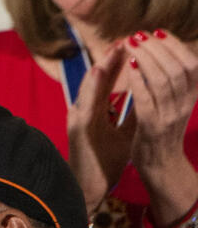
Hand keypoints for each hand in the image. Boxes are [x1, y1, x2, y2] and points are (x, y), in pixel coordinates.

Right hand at [66, 41, 134, 214]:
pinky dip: (91, 87)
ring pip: (89, 87)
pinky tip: (98, 72)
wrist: (89, 189)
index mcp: (98, 112)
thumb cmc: (105, 162)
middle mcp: (85, 112)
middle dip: (112, 58)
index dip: (122, 62)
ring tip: (113, 49)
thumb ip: (134, 112)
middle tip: (127, 38)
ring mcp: (79, 119)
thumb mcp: (126, 133)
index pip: (110, 82)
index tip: (137, 45)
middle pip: (98, 80)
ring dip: (101, 67)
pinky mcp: (76, 130)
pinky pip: (85, 104)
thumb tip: (152, 93)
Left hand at [124, 29, 197, 226]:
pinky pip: (147, 101)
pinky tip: (129, 69)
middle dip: (159, 47)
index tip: (157, 31)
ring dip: (147, 59)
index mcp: (191, 96)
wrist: (160, 166)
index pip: (191, 63)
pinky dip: (139, 82)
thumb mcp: (175, 104)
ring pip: (164, 80)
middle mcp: (184, 104)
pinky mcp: (152, 128)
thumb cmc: (162, 131)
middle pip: (178, 67)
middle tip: (139, 34)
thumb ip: (173, 82)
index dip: (175, 44)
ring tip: (132, 45)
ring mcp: (170, 116)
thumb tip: (166, 53)